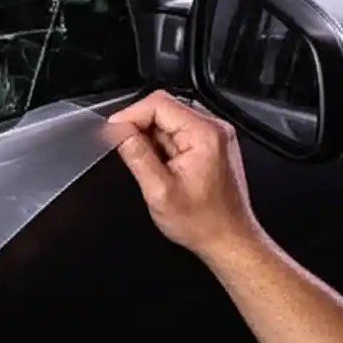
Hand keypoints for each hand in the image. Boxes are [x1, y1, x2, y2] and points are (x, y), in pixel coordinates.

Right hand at [108, 90, 264, 261]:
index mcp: (204, 134)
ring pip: (170, 119)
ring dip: (153, 138)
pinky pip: (180, 131)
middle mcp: (214, 128)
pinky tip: (166, 168)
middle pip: (164, 107)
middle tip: (133, 156)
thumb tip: (118, 130)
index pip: (158, 103)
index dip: (130, 115)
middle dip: (141, 128)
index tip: (113, 132)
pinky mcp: (212, 143)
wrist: (228, 239)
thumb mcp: (158, 191)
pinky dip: (165, 145)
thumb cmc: (202, 222)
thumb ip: (137, 155)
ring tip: (155, 169)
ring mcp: (215, 135)